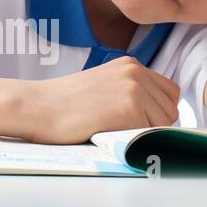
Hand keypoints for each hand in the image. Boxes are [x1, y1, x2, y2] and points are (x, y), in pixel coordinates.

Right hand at [20, 56, 181, 143]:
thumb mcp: (102, 85)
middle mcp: (136, 72)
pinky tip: (110, 135)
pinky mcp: (129, 108)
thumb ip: (129, 92)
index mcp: (131, 65)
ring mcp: (134, 89)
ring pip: (164, 125)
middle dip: (153, 126)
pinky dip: (135, 142)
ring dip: (144, 135)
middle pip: (170, 111)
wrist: (37, 106)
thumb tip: (156, 116)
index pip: (170, 93)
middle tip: (122, 131)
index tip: (138, 123)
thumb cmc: (63, 104)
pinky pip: (150, 135)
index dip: (158, 112)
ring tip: (113, 131)